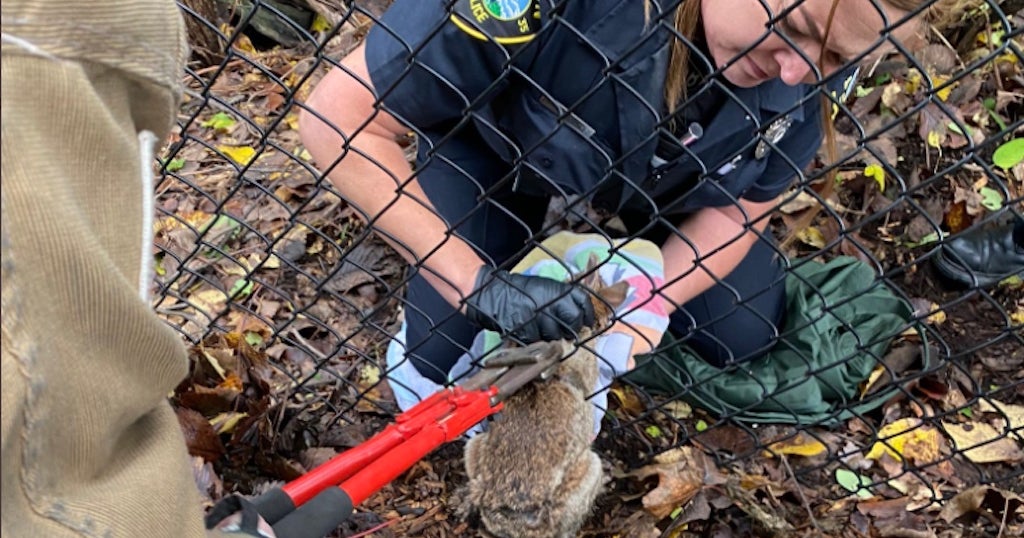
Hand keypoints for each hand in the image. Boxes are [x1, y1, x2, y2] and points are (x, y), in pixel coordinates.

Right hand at [465, 267, 594, 342]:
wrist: (493, 295)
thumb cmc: (520, 290)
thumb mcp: (545, 286)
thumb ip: (563, 297)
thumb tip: (580, 312)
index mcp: (558, 291)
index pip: (584, 304)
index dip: (587, 314)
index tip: (586, 321)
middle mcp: (553, 305)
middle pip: (574, 323)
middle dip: (572, 328)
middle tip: (566, 329)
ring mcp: (541, 320)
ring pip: (558, 336)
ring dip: (554, 336)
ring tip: (544, 328)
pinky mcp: (529, 333)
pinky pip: (540, 341)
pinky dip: (538, 339)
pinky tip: (532, 331)